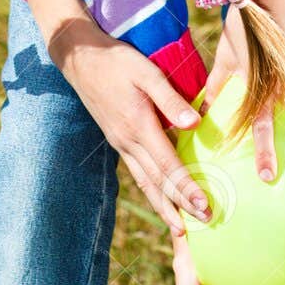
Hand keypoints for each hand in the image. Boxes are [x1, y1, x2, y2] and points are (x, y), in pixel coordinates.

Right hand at [49, 21, 212, 235]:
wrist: (79, 57)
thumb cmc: (117, 61)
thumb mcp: (146, 72)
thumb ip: (171, 99)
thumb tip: (196, 124)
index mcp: (138, 125)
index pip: (167, 165)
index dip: (187, 188)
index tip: (204, 206)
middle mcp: (128, 141)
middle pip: (157, 181)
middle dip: (179, 205)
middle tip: (203, 224)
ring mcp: (120, 142)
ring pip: (144, 181)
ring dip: (163, 205)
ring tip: (180, 226)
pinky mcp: (116, 139)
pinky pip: (136, 171)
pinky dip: (150, 189)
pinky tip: (159, 196)